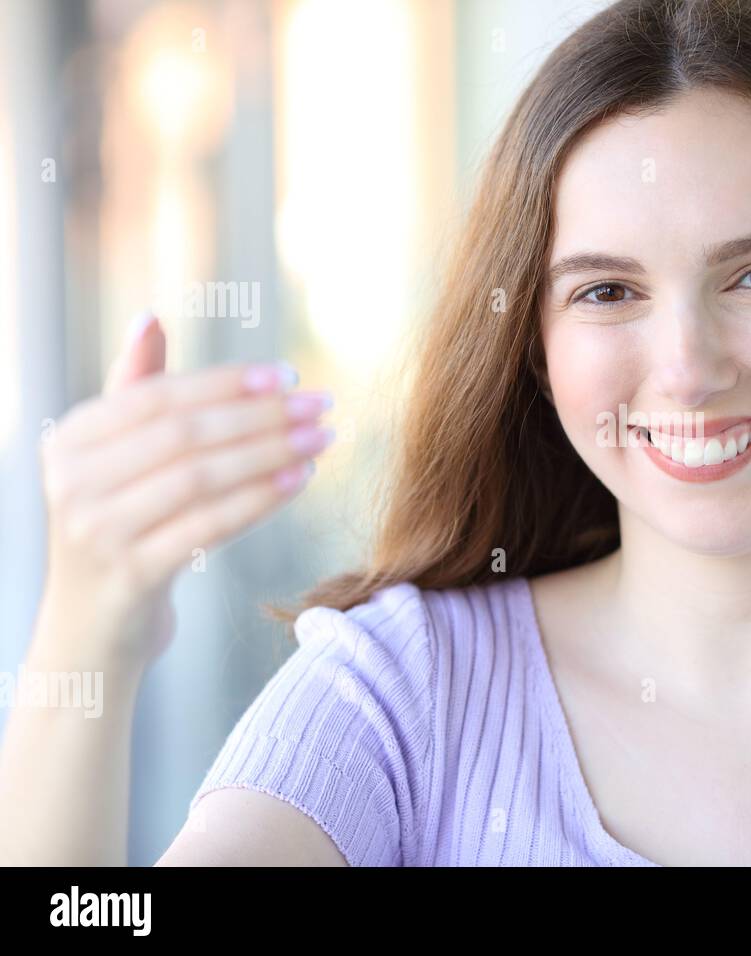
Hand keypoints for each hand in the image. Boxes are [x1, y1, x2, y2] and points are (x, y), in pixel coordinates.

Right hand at [36, 314, 335, 666]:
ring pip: (202, 477)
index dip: (228, 382)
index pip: (161, 396)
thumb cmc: (117, 528)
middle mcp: (73, 480)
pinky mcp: (131, 574)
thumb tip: (150, 318)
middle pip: (186, 434)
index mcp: (70, 439)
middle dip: (262, 415)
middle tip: (321, 404)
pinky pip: (210, 525)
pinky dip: (260, 499)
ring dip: (272, 453)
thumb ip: (133, 390)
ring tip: (323, 438)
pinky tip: (301, 480)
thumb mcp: (111, 458)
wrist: (90, 630)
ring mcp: (98, 530)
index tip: (289, 375)